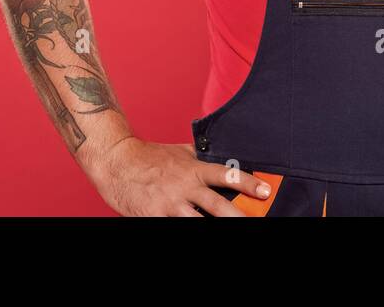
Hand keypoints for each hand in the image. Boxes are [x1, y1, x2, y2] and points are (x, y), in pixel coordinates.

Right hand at [87, 136, 272, 216]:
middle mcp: (185, 186)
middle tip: (256, 221)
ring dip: (215, 228)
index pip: (226, 174)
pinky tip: (194, 232)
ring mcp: (170, 204)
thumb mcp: (180, 151)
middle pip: (218, 205)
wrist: (117, 162)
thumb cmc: (150, 157)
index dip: (248, 183)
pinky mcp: (155, 216)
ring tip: (232, 233)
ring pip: (198, 222)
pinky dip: (185, 230)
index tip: (266, 190)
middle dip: (239, 216)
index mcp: (194, 169)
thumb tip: (221, 153)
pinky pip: (175, 228)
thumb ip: (200, 156)